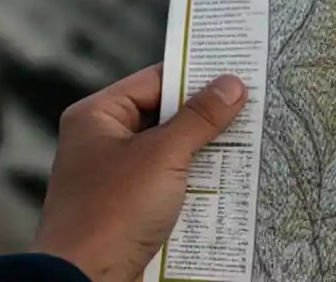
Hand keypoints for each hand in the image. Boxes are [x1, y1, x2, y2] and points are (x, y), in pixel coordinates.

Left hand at [31, 64, 247, 281]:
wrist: (85, 279)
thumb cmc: (111, 211)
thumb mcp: (163, 155)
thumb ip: (200, 118)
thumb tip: (232, 85)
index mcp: (97, 116)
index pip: (155, 80)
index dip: (197, 77)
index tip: (237, 74)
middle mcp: (103, 140)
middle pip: (165, 115)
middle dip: (206, 116)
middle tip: (251, 107)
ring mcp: (116, 175)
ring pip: (171, 149)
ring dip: (205, 149)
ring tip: (248, 140)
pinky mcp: (129, 205)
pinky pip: (170, 180)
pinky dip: (196, 178)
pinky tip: (228, 177)